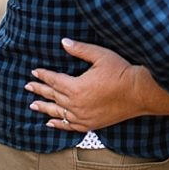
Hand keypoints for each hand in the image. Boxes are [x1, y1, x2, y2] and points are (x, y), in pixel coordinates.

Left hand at [25, 38, 151, 131]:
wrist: (140, 93)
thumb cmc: (122, 72)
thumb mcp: (100, 55)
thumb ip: (79, 49)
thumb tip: (63, 42)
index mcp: (76, 86)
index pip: (54, 80)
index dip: (43, 75)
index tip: (34, 71)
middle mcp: (76, 104)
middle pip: (53, 96)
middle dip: (39, 90)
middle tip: (27, 86)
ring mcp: (83, 116)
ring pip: (58, 112)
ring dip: (44, 108)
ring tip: (32, 105)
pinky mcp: (91, 124)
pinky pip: (70, 126)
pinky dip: (58, 124)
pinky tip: (50, 123)